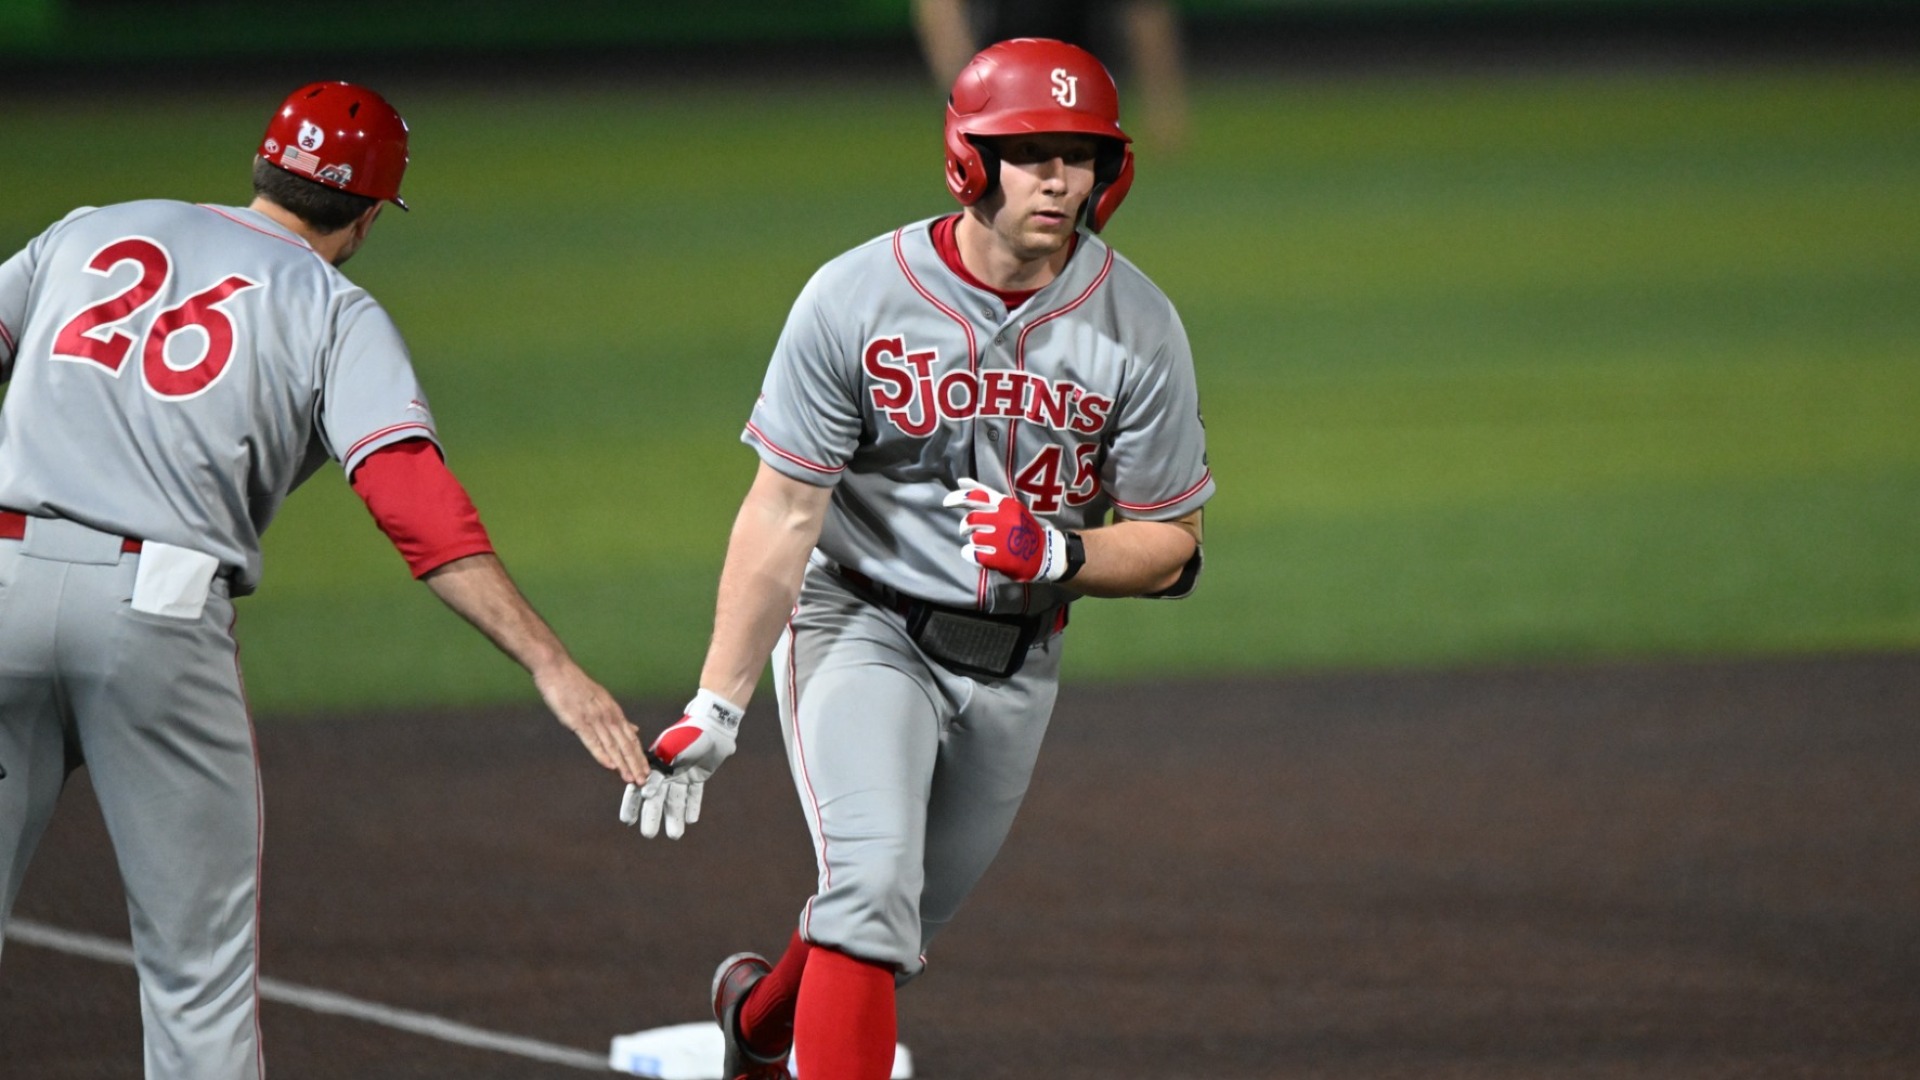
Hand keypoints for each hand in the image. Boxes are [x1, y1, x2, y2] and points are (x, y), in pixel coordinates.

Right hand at [533, 663, 647, 783]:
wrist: (558, 670)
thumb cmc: (577, 686)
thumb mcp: (603, 700)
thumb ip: (618, 718)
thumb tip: (634, 729)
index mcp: (614, 712)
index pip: (631, 738)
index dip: (639, 756)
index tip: (646, 771)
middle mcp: (608, 716)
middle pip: (625, 744)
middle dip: (635, 764)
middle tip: (643, 781)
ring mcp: (594, 718)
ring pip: (612, 745)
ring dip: (622, 764)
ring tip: (630, 779)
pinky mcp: (578, 721)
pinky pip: (592, 740)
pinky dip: (602, 754)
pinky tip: (609, 766)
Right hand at [619, 689, 742, 838]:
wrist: (713, 724)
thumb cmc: (688, 734)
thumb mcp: (670, 751)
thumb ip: (659, 773)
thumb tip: (645, 794)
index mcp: (656, 764)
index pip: (640, 788)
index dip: (632, 804)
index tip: (627, 820)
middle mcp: (667, 772)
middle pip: (658, 799)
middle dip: (652, 816)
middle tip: (648, 834)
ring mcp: (683, 774)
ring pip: (677, 800)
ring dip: (675, 817)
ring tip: (675, 835)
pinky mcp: (698, 775)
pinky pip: (694, 794)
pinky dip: (692, 806)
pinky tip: (690, 820)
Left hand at [941, 478, 1073, 582]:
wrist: (1044, 554)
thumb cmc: (1021, 528)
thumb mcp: (1009, 506)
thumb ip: (984, 493)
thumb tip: (961, 481)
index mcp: (1006, 504)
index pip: (977, 496)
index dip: (958, 498)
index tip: (946, 502)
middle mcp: (1004, 519)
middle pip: (971, 519)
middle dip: (966, 526)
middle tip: (969, 531)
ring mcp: (1003, 539)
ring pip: (973, 538)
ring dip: (973, 542)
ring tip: (984, 544)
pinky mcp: (1001, 558)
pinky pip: (973, 554)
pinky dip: (971, 555)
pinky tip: (977, 555)